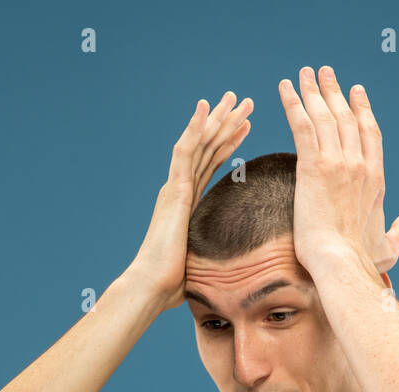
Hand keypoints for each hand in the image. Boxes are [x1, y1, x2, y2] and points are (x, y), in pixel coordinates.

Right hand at [128, 92, 253, 310]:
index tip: (245, 127)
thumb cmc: (174, 283)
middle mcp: (179, 189)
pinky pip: (185, 151)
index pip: (211, 165)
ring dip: (217, 118)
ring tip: (235, 98)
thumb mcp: (203, 261)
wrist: (152, 286)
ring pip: (199, 143)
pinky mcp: (173, 190)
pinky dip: (195, 127)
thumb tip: (235, 268)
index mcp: (186, 202)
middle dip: (226, 124)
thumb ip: (214, 253)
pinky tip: (205, 107)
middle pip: (208, 148)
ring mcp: (175, 187)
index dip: (228, 144)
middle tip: (246, 103)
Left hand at [278, 65, 398, 275]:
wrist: (341, 263)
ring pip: (324, 116)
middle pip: (346, 118)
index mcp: (375, 178)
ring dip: (313, 91)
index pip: (370, 134)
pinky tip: (284, 88)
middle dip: (336, 91)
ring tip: (304, 73)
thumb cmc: (361, 261)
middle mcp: (359, 164)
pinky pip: (302, 126)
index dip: (362, 110)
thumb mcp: (389, 248)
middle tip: (325, 73)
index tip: (356, 92)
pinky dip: (293, 104)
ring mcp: (337, 163)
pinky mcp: (313, 167)